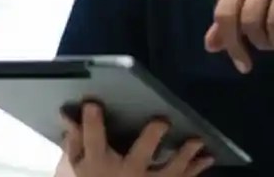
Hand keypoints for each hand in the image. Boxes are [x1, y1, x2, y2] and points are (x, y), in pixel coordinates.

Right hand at [61, 103, 213, 176]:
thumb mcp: (75, 166)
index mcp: (98, 163)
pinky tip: (207, 158)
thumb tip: (67, 114)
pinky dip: (195, 170)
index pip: (93, 139)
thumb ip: (74, 140)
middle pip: (139, 156)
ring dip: (184, 157)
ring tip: (197, 141)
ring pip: (168, 172)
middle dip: (151, 139)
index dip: (92, 122)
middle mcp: (124, 174)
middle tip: (162, 122)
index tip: (93, 103)